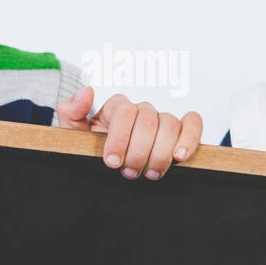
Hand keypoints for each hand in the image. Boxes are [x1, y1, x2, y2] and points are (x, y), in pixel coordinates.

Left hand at [57, 86, 202, 180]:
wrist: (108, 164)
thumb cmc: (90, 148)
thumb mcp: (72, 133)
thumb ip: (72, 112)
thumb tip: (88, 91)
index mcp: (116, 108)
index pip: (124, 112)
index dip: (119, 138)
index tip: (112, 162)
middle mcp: (141, 110)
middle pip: (148, 121)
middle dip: (139, 151)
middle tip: (129, 172)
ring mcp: (162, 120)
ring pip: (170, 124)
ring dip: (161, 152)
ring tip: (150, 173)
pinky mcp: (181, 131)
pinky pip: (193, 123)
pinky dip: (191, 137)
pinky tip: (180, 156)